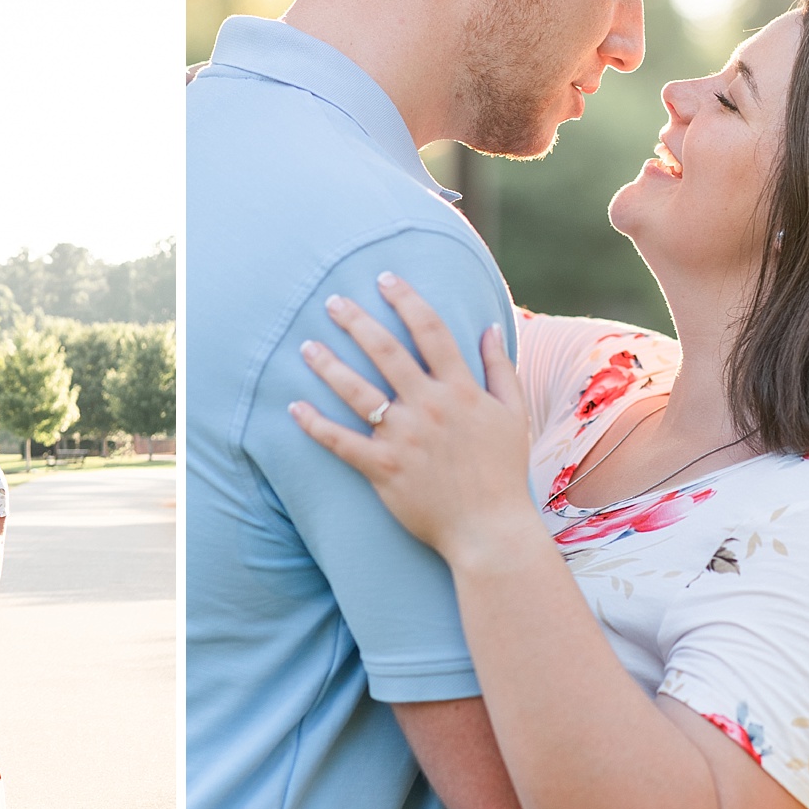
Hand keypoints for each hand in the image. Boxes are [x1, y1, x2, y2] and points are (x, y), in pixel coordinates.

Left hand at [288, 272, 538, 562]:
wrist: (490, 530)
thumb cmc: (503, 472)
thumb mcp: (514, 415)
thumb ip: (501, 369)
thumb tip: (489, 328)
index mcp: (461, 390)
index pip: (430, 331)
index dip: (406, 299)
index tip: (385, 278)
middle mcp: (429, 407)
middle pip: (386, 352)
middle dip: (356, 322)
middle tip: (332, 301)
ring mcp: (404, 438)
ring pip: (357, 391)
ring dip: (328, 365)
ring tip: (306, 346)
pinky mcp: (383, 469)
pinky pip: (341, 442)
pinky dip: (315, 425)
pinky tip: (295, 407)